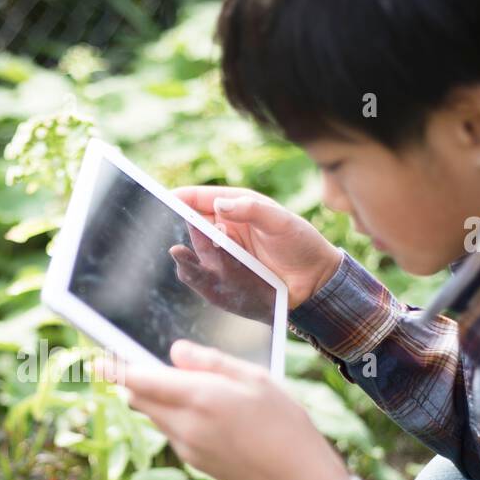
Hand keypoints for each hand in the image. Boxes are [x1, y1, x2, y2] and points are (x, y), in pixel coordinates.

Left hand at [97, 340, 355, 479]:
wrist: (297, 479)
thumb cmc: (284, 423)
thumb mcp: (255, 378)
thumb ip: (210, 362)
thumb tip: (175, 352)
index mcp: (200, 398)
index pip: (141, 381)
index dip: (115, 371)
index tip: (97, 363)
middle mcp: (186, 426)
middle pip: (141, 401)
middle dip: (135, 383)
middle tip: (140, 368)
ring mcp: (187, 448)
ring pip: (156, 418)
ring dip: (159, 401)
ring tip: (193, 391)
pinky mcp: (194, 463)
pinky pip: (173, 434)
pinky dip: (177, 419)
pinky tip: (210, 417)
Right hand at [173, 186, 342, 307]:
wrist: (314, 282)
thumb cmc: (301, 245)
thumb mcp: (281, 222)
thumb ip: (251, 210)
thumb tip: (219, 205)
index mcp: (238, 207)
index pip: (203, 198)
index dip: (183, 197)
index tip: (165, 198)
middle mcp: (226, 229)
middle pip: (193, 223)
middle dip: (179, 223)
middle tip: (165, 224)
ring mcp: (224, 254)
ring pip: (195, 249)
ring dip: (187, 249)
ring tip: (179, 250)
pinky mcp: (224, 277)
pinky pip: (201, 273)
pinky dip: (191, 271)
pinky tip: (187, 268)